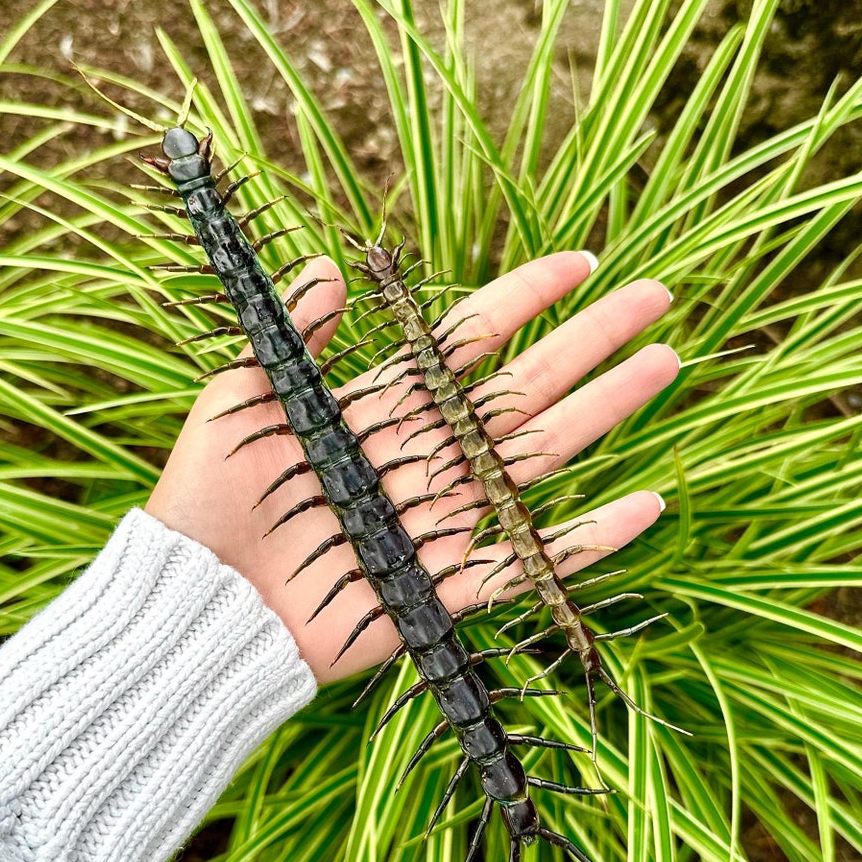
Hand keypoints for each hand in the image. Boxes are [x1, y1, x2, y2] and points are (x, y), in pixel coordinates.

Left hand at [146, 252, 676, 682]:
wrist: (198, 599)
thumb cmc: (209, 496)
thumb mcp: (242, 398)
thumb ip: (293, 334)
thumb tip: (331, 263)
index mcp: (377, 409)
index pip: (465, 343)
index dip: (522, 300)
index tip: (578, 261)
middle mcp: (420, 458)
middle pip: (521, 390)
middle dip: (589, 342)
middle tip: (657, 297)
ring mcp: (437, 522)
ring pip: (535, 459)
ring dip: (602, 413)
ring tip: (663, 365)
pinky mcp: (441, 588)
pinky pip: (524, 562)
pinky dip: (585, 541)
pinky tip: (643, 506)